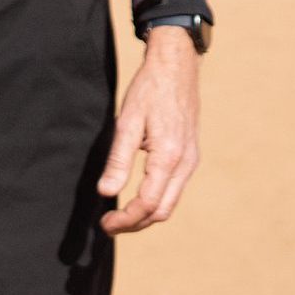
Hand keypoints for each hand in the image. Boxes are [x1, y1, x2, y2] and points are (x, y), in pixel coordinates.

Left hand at [97, 26, 201, 233]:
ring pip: (170, 202)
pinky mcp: (189, 156)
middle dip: (135, 224)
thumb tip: (106, 192)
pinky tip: (137, 197)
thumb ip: (118, 160)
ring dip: (146, 215)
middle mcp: (185, 164)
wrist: (177, 69)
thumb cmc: (149, 91)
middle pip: (163, 210)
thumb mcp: (127, 122)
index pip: (148, 203)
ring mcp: (191, 161)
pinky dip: (156, 200)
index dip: (126, 219)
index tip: (104, 225)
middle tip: (108, 226)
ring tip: (119, 217)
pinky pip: (174, 188)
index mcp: (169, 157)